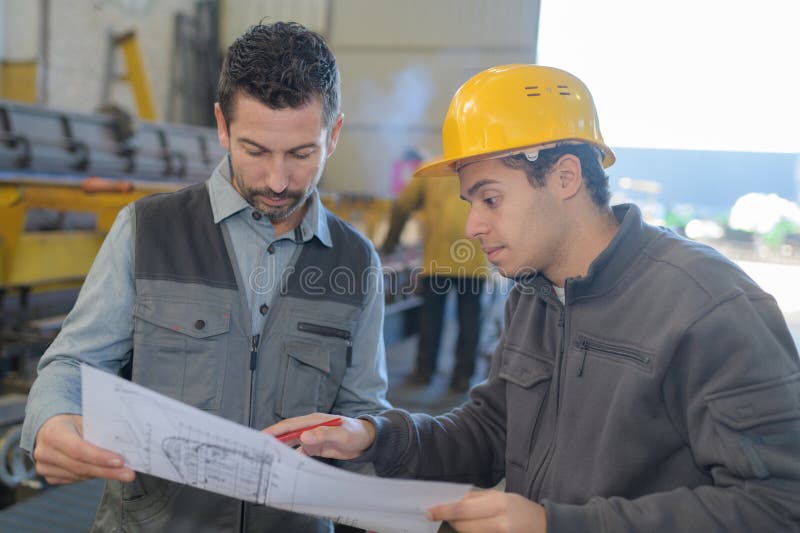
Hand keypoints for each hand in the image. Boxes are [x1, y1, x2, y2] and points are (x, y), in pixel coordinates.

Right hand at [33, 414, 134, 483]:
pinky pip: (75, 479)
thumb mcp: (84, 420)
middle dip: (108, 471)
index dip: (100, 457)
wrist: (50, 428)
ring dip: (102, 474)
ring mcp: (44, 466)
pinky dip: (91, 475)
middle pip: (80, 466)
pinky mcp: (49, 476)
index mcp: (53, 433)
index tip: (120, 461)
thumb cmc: (72, 422)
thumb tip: (124, 444)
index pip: (78, 449)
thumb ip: (99, 431)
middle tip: (128, 474)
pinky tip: (104, 471)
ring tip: (122, 473)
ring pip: (79, 475)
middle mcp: (45, 451)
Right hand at [263, 413, 375, 459]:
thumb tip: (304, 437)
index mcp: (314, 421)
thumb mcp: (342, 434)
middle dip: (273, 441)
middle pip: (287, 434)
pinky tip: (287, 467)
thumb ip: (323, 434)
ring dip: (282, 451)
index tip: (261, 436)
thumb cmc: (356, 432)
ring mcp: (313, 438)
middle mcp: (310, 428)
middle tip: (258, 450)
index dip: (275, 430)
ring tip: (269, 460)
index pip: (290, 425)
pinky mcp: (317, 448)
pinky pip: (302, 454)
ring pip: (293, 445)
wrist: (368, 440)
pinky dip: (294, 459)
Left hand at [427, 491, 546, 532]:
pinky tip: (472, 527)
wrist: (542, 526)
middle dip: (450, 520)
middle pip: (463, 526)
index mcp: (497, 504)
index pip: (463, 509)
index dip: (444, 511)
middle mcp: (499, 523)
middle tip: (441, 514)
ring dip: (460, 528)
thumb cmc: (518, 508)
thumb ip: (475, 498)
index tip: (430, 512)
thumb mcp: (499, 496)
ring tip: (458, 520)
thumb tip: (452, 498)